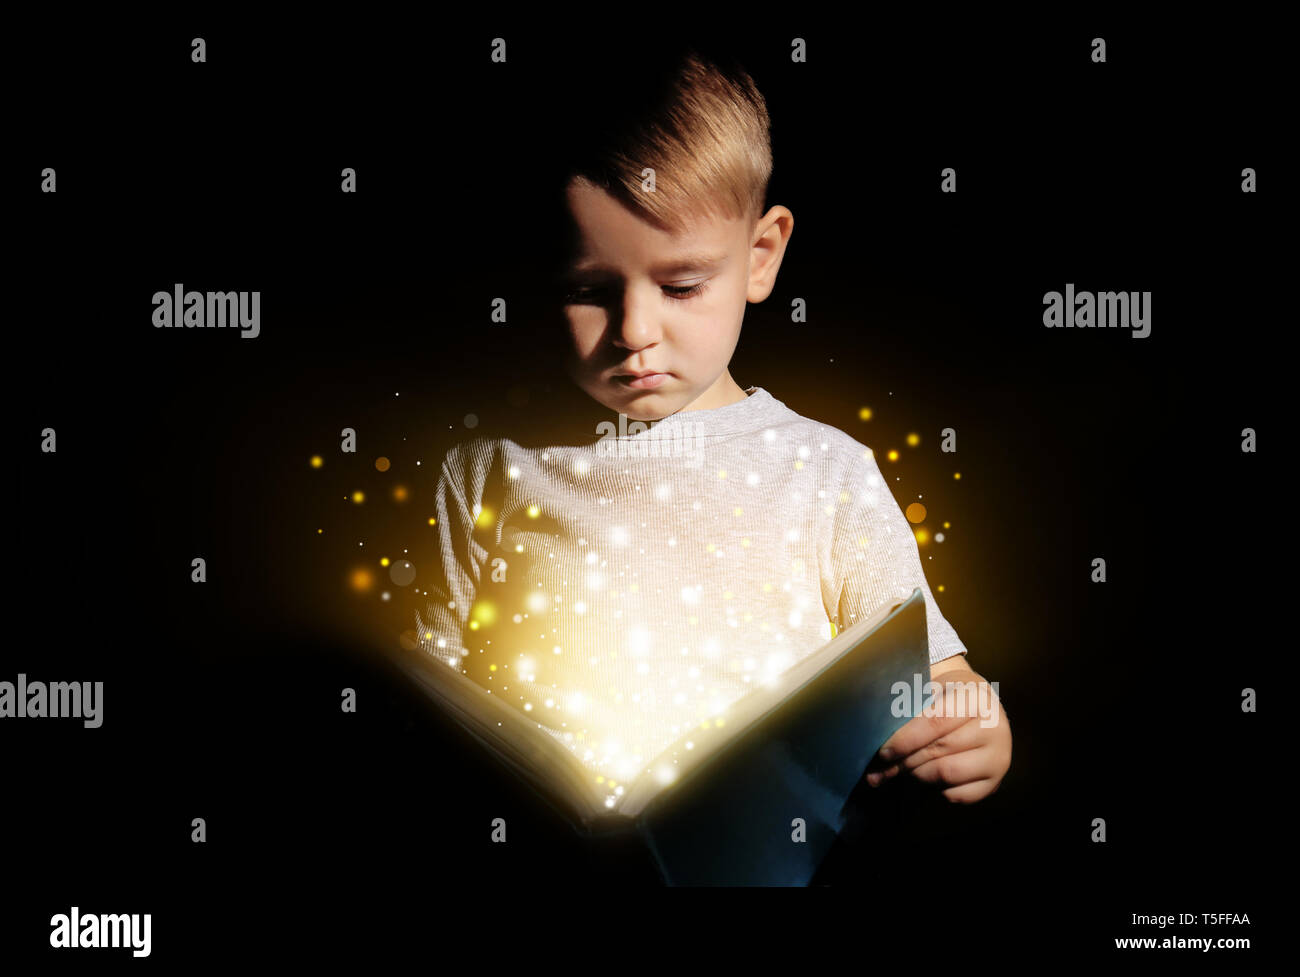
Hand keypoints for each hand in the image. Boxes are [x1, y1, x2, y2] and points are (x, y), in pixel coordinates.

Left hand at [864, 666, 1010, 802]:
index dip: (905, 739)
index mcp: (976, 698)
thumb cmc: (945, 695)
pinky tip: (924, 777)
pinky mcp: (994, 781)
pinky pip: (958, 795)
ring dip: (917, 775)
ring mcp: (998, 758)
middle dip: (904, 762)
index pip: (936, 722)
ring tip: (899, 770)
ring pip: (947, 775)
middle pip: (939, 751)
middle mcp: (995, 729)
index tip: (882, 751)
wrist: (977, 703)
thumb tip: (874, 741)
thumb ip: (907, 710)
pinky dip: (936, 789)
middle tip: (878, 769)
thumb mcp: (930, 690)